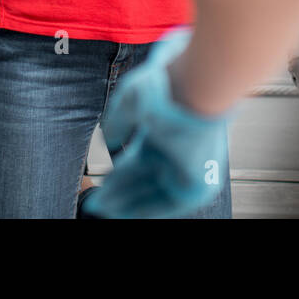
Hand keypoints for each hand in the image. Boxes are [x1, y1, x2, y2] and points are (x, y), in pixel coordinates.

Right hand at [81, 29, 231, 218]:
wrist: (198, 89)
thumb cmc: (170, 86)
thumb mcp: (132, 99)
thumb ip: (118, 120)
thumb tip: (111, 140)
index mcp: (169, 130)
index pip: (142, 159)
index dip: (121, 173)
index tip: (105, 181)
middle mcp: (180, 150)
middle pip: (146, 178)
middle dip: (121, 191)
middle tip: (100, 200)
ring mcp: (189, 165)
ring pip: (153, 191)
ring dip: (127, 203)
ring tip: (101, 208)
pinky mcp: (199, 180)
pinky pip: (168, 203)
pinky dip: (143, 209)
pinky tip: (121, 212)